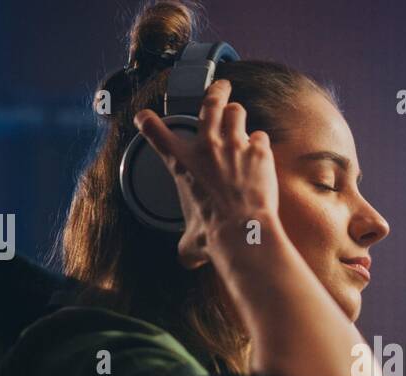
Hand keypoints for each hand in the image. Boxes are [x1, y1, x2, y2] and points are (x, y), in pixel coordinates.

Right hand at [133, 79, 278, 269]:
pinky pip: (260, 136)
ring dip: (238, 115)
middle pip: (209, 102)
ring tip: (240, 119)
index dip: (147, 122)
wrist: (243, 231)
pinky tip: (260, 153)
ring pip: (237, 111)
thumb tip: (185, 260)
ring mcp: (234, 144)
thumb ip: (186, 246)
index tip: (145, 117)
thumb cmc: (214, 236)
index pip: (155, 132)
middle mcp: (207, 146)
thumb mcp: (190, 243)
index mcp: (182, 162)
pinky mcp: (259, 150)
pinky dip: (260, 144)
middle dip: (215, 90)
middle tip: (221, 86)